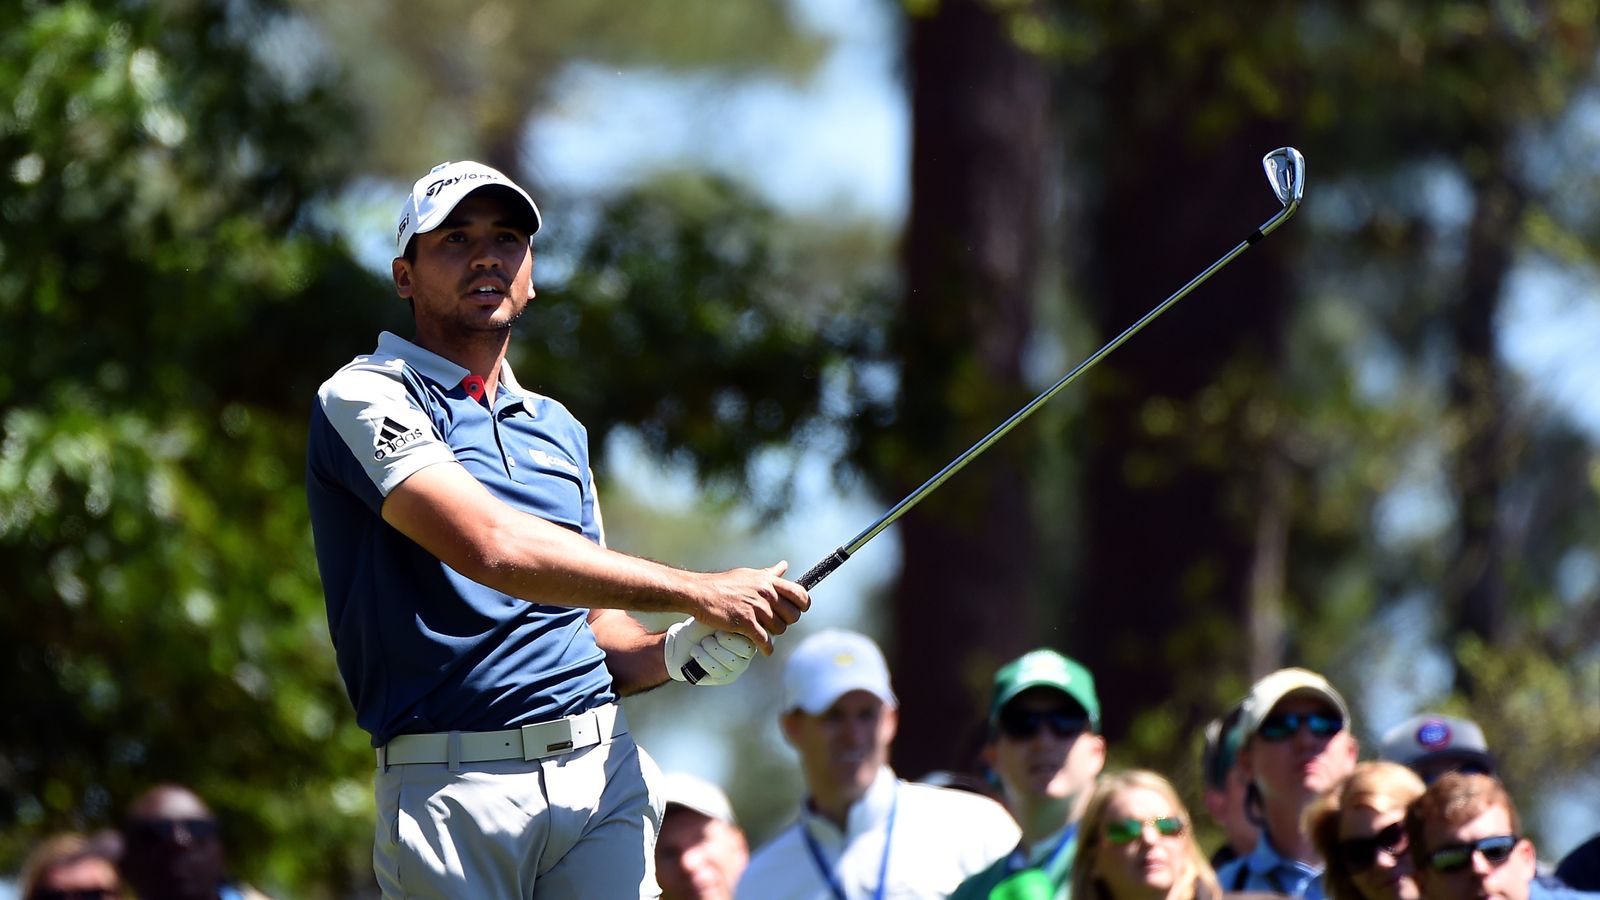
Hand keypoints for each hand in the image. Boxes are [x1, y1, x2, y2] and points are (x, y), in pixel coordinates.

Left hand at [665, 618, 758, 685]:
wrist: (682, 640)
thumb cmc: (702, 625)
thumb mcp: (718, 617)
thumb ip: (735, 618)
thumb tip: (747, 620)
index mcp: (749, 636)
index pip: (756, 638)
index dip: (736, 636)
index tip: (719, 631)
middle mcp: (746, 654)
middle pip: (747, 651)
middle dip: (726, 642)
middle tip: (713, 636)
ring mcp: (735, 667)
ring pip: (732, 662)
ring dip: (713, 650)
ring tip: (703, 642)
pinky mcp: (722, 678)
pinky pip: (718, 671)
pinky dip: (704, 659)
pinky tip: (696, 651)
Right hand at [691, 561, 808, 654]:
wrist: (700, 593)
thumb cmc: (723, 584)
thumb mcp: (749, 574)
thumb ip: (769, 573)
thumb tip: (784, 566)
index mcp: (768, 580)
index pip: (800, 593)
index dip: (802, 605)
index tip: (798, 610)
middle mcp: (766, 593)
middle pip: (792, 615)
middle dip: (786, 622)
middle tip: (775, 623)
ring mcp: (756, 608)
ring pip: (779, 629)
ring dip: (773, 634)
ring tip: (763, 632)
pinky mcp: (746, 622)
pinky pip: (765, 640)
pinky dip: (766, 648)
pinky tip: (765, 650)